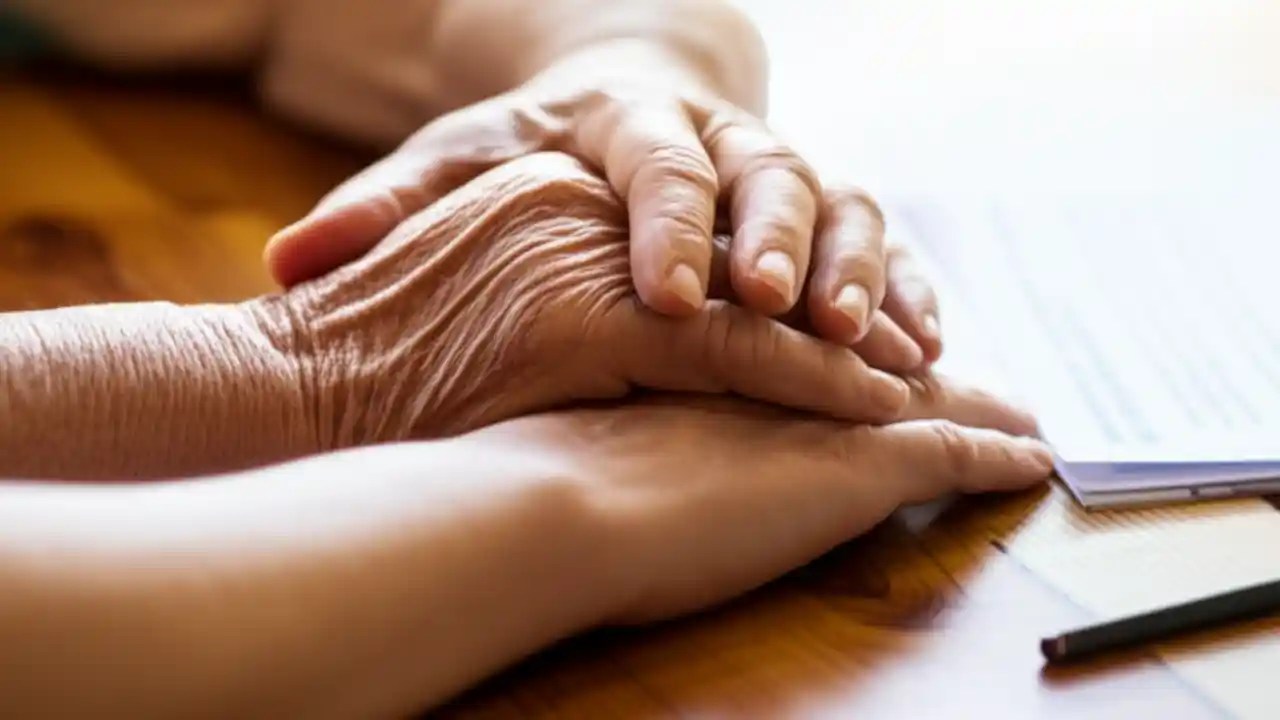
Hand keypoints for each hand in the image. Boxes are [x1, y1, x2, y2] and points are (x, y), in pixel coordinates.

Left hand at [263, 43, 941, 370]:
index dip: (673, 224)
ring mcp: (783, 168)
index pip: (657, 163)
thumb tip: (289, 263)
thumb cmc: (536, 154)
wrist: (623, 97)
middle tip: (783, 308)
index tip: (676, 296)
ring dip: (866, 270)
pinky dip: (909, 289)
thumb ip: (388, 213)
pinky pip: (888, 239)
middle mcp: (719, 137)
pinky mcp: (826, 206)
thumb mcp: (462, 172)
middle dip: (784, 239)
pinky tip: (924, 347)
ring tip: (880, 345)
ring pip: (846, 202)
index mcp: (628, 124)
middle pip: (770, 171)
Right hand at [482, 378, 1049, 624]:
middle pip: (874, 359)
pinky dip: (991, 458)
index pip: (798, 346)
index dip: (846, 352)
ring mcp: (817, 413)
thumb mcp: (591, 439)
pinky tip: (1031, 464)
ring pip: (925, 400)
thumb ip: (620, 426)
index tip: (876, 359)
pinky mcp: (855, 464)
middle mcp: (776, 370)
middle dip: (927, 368)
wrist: (560, 503)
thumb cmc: (546, 484)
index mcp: (713, 357)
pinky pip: (947, 454)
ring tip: (1024, 419)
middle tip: (975, 383)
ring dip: (978, 408)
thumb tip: (585, 458)